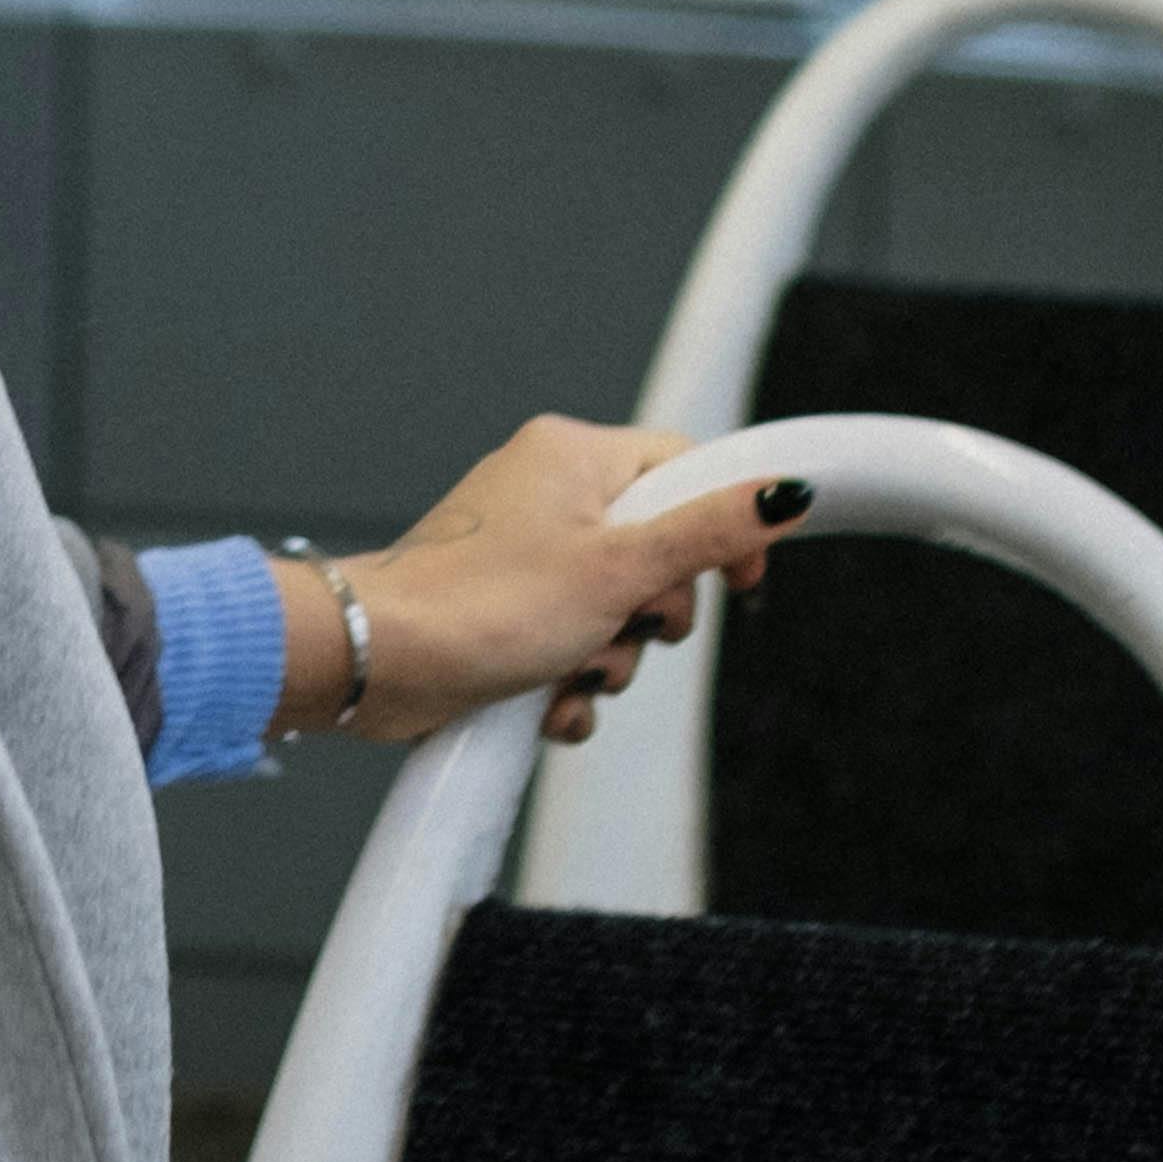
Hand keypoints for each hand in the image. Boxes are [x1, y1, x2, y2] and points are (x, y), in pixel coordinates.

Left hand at [297, 420, 804, 748]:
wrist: (380, 661)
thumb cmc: (483, 602)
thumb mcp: (621, 570)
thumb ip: (707, 533)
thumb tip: (782, 492)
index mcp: (574, 456)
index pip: (683, 466)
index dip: (723, 523)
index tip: (741, 580)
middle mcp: (547, 494)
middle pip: (656, 552)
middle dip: (651, 615)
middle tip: (622, 627)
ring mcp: (523, 554)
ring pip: (616, 612)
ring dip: (608, 661)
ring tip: (569, 670)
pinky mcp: (504, 610)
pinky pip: (571, 646)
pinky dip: (568, 683)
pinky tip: (546, 705)